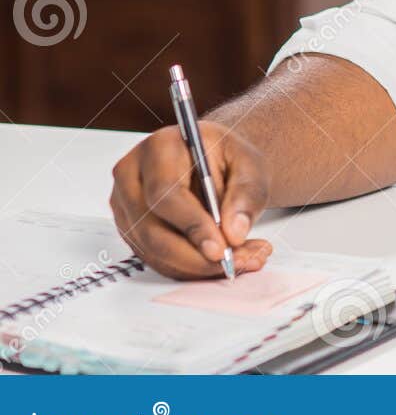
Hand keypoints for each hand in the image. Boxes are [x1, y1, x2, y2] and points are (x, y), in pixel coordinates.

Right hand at [109, 122, 273, 279]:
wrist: (218, 162)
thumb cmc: (230, 159)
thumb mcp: (251, 166)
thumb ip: (246, 196)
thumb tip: (233, 233)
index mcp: (160, 147)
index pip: (166, 193)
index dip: (192, 226)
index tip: (221, 249)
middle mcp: (132, 174)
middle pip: (152, 228)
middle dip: (195, 256)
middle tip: (235, 263)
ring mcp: (125, 203)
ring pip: (151, 249)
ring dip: (195, 265)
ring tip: (239, 261)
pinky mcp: (129, 226)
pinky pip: (153, 257)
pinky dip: (187, 267)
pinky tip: (218, 262)